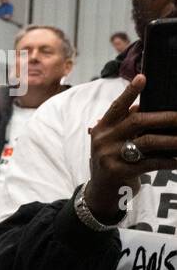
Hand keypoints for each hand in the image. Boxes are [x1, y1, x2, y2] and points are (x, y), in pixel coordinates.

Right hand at [83, 74, 176, 221]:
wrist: (100, 192)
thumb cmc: (113, 161)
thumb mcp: (113, 141)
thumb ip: (125, 124)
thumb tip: (146, 107)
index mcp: (102, 127)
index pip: (117, 106)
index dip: (129, 92)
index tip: (143, 77)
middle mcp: (103, 139)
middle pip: (137, 121)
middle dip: (165, 118)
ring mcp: (110, 156)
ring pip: (148, 142)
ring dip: (172, 140)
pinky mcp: (118, 172)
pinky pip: (151, 163)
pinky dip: (168, 161)